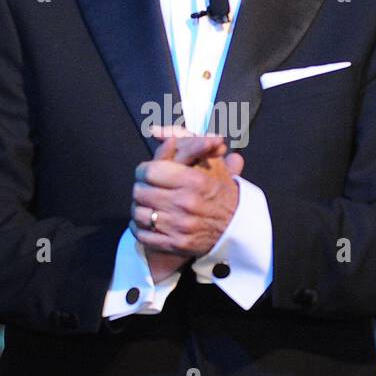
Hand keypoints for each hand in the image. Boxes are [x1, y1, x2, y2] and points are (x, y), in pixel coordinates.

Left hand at [131, 128, 244, 280]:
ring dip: (140, 207)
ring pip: (139, 213)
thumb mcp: (210, 161)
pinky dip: (140, 227)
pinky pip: (143, 235)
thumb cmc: (220, 190)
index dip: (144, 170)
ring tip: (148, 204)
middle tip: (147, 187)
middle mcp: (185, 203)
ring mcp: (179, 226)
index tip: (148, 172)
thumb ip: (184, 141)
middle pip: (140, 192)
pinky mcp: (175, 244)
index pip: (150, 171)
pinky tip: (148, 221)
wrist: (236, 227)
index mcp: (194, 180)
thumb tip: (155, 131)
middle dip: (141, 187)